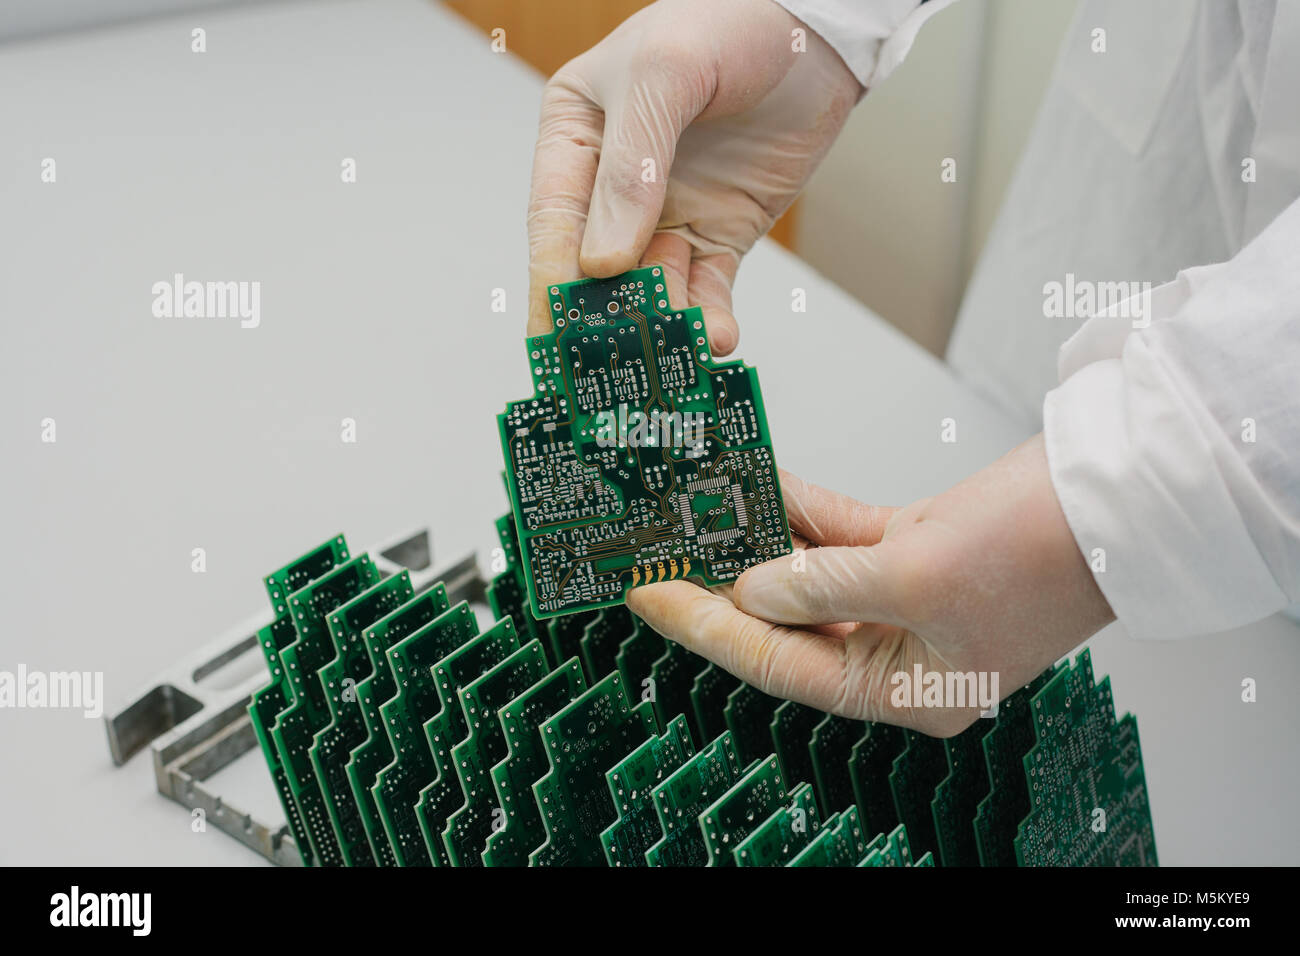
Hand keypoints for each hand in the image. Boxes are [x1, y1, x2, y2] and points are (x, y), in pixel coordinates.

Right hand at [527, 0, 859, 353]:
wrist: (815, 27)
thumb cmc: (728, 23)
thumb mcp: (664, 76)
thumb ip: (632, 166)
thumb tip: (602, 261)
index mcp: (576, 137)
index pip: (554, 220)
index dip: (552, 281)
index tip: (554, 335)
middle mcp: (614, 184)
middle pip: (597, 268)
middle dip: (604, 318)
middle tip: (610, 366)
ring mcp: (667, 213)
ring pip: (654, 286)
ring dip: (663, 325)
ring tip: (675, 356)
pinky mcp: (718, 233)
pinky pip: (706, 287)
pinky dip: (708, 316)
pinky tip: (713, 338)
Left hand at [626, 435, 1115, 735]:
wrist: (1120, 489)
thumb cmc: (1049, 552)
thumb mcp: (919, 575)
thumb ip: (824, 583)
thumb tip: (755, 587)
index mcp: (910, 692)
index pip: (783, 665)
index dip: (708, 628)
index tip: (652, 596)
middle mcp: (903, 651)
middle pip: (787, 620)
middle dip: (724, 581)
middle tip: (660, 551)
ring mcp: (906, 596)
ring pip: (808, 569)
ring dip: (757, 536)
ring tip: (695, 510)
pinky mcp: (913, 546)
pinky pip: (838, 531)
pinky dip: (801, 507)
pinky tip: (756, 481)